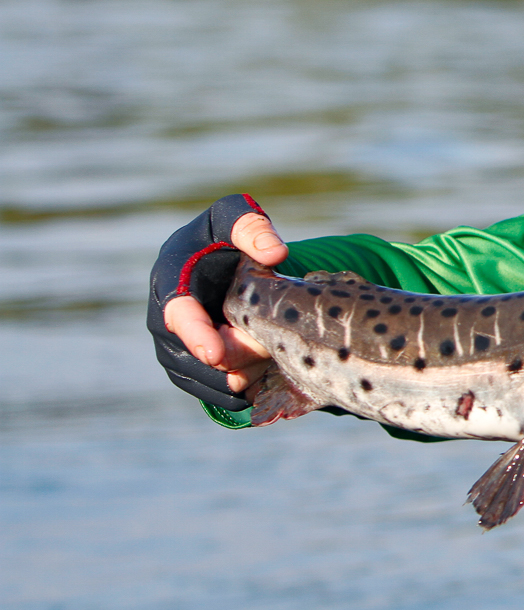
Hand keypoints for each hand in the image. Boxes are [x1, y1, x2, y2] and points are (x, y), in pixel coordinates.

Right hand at [147, 195, 287, 407]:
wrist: (219, 261)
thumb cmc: (227, 236)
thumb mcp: (238, 218)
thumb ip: (253, 229)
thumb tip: (276, 254)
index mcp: (170, 276)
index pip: (177, 311)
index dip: (195, 335)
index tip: (216, 355)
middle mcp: (161, 314)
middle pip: (188, 353)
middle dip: (228, 359)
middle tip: (262, 357)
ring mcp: (170, 342)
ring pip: (196, 376)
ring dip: (231, 378)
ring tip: (265, 365)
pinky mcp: (184, 363)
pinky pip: (204, 388)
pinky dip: (232, 390)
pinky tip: (260, 381)